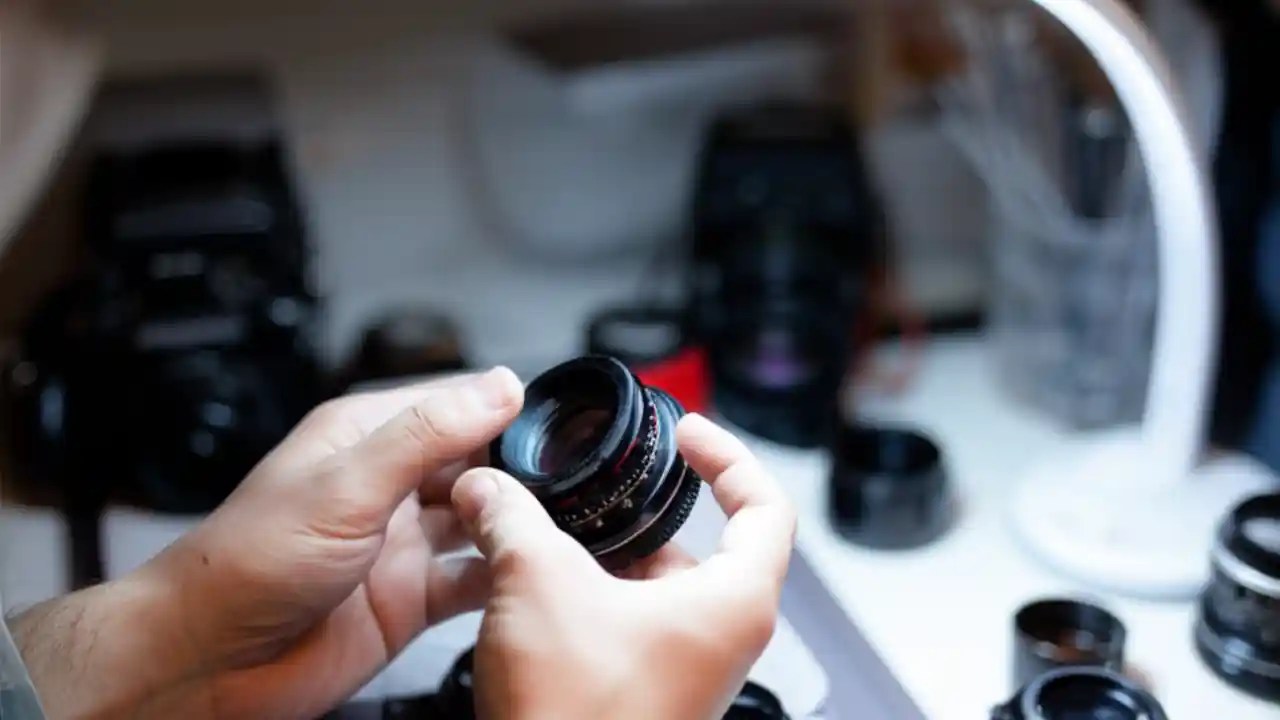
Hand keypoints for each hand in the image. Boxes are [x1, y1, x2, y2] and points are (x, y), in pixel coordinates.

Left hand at [13, 368, 523, 718]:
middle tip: (568, 479)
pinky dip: (498, 576)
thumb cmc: (246, 563)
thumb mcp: (348, 484)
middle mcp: (386, 486)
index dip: (503, 408)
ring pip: (478, 521)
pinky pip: (469, 580)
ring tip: (557, 523)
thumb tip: (497, 385)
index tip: (556, 418)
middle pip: (474, 463)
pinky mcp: (407, 598)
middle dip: (517, 470)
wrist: (207, 662)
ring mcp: (399, 543)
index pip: (452, 403)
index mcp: (365, 437)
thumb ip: (427, 434)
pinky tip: (525, 574)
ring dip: (512, 522)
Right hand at [451, 413, 796, 719]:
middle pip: (704, 541)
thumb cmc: (577, 719)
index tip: (686, 432)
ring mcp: (689, 668)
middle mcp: (724, 636)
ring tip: (549, 532)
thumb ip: (512, 519)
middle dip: (639, 510)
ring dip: (608, 555)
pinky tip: (540, 588)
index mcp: (734, 601)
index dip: (729, 454)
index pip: (766, 504)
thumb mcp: (537, 585)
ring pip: (660, 585)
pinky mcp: (651, 691)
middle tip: (596, 483)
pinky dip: (596, 595)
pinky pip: (634, 623)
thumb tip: (488, 487)